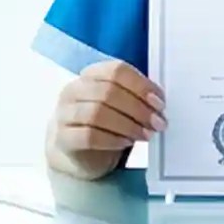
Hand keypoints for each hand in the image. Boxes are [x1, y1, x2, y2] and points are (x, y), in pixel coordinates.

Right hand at [48, 60, 166, 176]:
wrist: (76, 152)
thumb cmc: (103, 124)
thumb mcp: (119, 105)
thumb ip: (135, 98)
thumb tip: (158, 104)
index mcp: (91, 75)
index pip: (116, 70)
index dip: (141, 85)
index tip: (159, 102)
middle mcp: (74, 90)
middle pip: (108, 92)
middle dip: (138, 108)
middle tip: (157, 122)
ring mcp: (65, 113)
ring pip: (97, 114)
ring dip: (128, 125)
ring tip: (145, 134)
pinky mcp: (64, 138)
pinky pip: (89, 136)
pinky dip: (113, 139)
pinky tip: (126, 142)